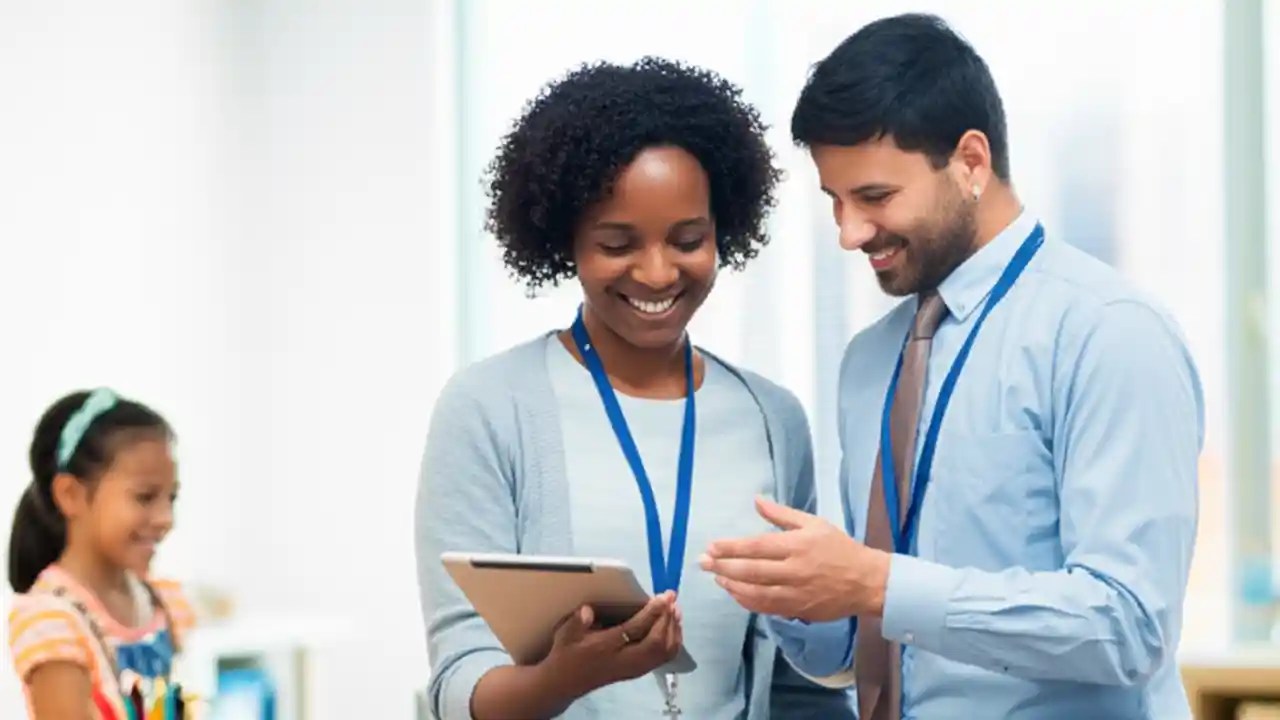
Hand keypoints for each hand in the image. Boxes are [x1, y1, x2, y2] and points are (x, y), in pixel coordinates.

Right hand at [540, 592, 682, 698]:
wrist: (565, 682)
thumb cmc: (567, 654)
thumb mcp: (565, 635)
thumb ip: (577, 622)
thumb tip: (588, 610)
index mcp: (606, 649)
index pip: (635, 630)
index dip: (652, 612)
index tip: (663, 596)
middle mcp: (624, 661)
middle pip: (656, 643)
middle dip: (667, 619)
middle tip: (671, 598)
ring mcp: (634, 669)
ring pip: (664, 652)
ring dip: (673, 629)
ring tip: (675, 609)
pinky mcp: (639, 671)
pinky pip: (664, 658)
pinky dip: (673, 641)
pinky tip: (673, 627)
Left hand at [699, 496, 891, 620]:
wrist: (866, 582)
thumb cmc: (839, 548)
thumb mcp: (814, 523)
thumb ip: (782, 515)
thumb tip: (757, 500)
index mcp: (797, 546)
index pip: (757, 547)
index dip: (731, 548)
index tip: (712, 546)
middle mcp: (794, 570)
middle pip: (751, 571)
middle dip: (723, 566)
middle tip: (702, 562)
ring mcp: (795, 594)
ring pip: (755, 593)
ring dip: (731, 585)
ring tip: (717, 577)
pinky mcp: (797, 610)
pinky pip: (765, 607)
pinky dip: (746, 601)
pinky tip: (735, 593)